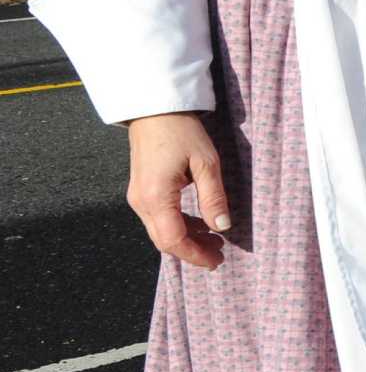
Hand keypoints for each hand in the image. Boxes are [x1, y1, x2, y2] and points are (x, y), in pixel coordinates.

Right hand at [126, 112, 229, 269]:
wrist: (155, 110)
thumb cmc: (181, 131)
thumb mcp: (206, 163)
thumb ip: (213, 198)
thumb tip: (222, 227)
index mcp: (156, 197)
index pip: (173, 240)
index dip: (195, 255)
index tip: (216, 261)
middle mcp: (141, 202)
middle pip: (164, 240)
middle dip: (191, 251)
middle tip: (219, 254)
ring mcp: (138, 197)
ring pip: (160, 231)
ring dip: (186, 239)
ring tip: (214, 240)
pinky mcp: (141, 191)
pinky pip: (158, 218)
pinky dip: (178, 225)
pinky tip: (198, 223)